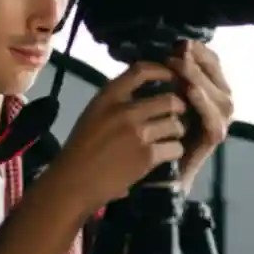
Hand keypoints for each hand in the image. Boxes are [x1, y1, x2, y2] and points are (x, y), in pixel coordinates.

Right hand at [57, 61, 188, 209]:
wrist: (74, 182)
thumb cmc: (80, 149)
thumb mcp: (94, 114)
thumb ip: (116, 102)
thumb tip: (143, 95)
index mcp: (108, 97)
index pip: (141, 71)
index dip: (162, 71)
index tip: (171, 77)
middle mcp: (125, 111)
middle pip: (169, 99)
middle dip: (179, 107)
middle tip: (177, 115)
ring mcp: (138, 133)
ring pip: (175, 124)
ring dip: (177, 131)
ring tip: (171, 137)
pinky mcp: (147, 155)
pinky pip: (175, 147)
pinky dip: (175, 151)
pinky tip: (168, 154)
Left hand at [166, 40, 233, 192]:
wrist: (156, 174)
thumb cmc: (156, 133)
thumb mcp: (161, 98)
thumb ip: (169, 77)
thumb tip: (167, 49)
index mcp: (209, 92)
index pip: (211, 64)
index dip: (199, 51)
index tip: (180, 41)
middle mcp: (219, 106)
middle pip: (218, 77)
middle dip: (198, 62)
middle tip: (179, 51)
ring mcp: (219, 123)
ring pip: (219, 97)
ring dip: (199, 79)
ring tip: (182, 65)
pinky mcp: (213, 141)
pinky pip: (213, 121)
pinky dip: (204, 105)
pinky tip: (190, 92)